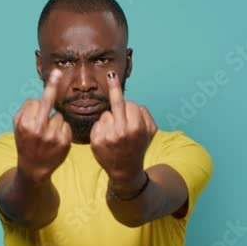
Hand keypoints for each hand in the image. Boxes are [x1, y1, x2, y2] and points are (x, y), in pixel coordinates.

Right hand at [13, 69, 71, 183]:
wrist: (34, 168)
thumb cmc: (25, 142)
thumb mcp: (18, 127)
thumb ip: (26, 111)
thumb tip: (39, 97)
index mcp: (25, 124)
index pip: (34, 102)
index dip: (35, 105)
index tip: (45, 87)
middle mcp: (39, 129)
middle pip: (48, 101)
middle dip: (52, 86)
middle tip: (57, 72)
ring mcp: (53, 135)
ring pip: (58, 115)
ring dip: (54, 121)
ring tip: (47, 135)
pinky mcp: (65, 141)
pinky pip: (65, 125)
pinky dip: (61, 130)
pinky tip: (55, 141)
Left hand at [90, 71, 157, 189]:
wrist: (125, 171)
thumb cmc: (138, 147)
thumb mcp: (150, 132)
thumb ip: (145, 114)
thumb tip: (131, 102)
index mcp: (136, 127)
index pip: (130, 104)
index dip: (130, 108)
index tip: (127, 104)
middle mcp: (122, 130)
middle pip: (116, 102)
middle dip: (114, 87)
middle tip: (111, 74)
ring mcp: (108, 136)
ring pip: (106, 114)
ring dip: (110, 120)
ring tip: (115, 134)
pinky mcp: (96, 141)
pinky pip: (97, 124)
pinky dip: (101, 128)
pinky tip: (107, 139)